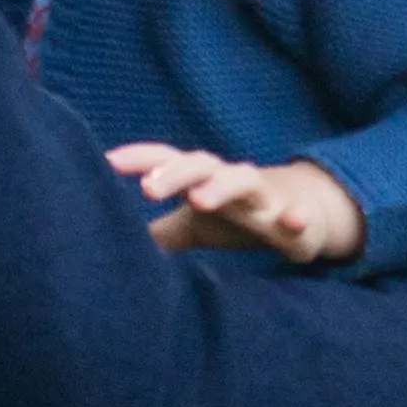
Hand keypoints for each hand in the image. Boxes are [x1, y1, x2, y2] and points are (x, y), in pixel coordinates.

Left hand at [108, 142, 365, 263]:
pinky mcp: (294, 218)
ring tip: (200, 200)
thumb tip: (110, 248)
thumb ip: (155, 232)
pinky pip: (298, 215)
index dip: (138, 159)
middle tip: (147, 188)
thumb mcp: (190, 224)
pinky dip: (296, 216)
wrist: (299, 211)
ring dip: (222, 187)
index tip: (106, 163)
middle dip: (174, 173)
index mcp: (200, 178)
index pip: (165, 161)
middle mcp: (228, 180)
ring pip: (244, 181)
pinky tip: (292, 222)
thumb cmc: (233, 212)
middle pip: (200, 165)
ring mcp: (263, 196)